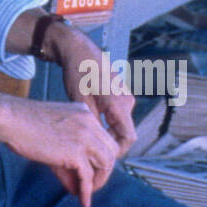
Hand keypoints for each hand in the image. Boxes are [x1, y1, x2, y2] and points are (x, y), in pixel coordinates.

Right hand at [0, 96, 118, 206]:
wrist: (10, 118)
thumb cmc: (23, 122)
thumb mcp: (53, 130)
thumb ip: (67, 151)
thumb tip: (76, 181)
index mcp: (84, 112)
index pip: (103, 138)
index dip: (99, 157)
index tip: (91, 170)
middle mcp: (89, 122)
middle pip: (110, 151)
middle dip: (103, 170)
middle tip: (92, 183)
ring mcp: (84, 136)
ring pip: (106, 163)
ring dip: (99, 181)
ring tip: (87, 192)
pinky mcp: (75, 152)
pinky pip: (88, 176)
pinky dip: (87, 190)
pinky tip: (83, 199)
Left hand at [47, 22, 136, 157]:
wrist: (79, 49)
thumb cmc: (78, 73)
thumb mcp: (81, 103)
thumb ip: (92, 125)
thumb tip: (95, 146)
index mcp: (119, 104)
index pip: (128, 138)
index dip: (116, 152)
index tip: (99, 157)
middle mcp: (127, 100)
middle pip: (124, 132)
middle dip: (109, 144)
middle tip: (90, 150)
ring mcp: (125, 95)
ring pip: (120, 123)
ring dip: (107, 132)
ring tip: (88, 136)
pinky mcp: (120, 92)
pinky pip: (117, 113)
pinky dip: (108, 121)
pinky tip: (90, 121)